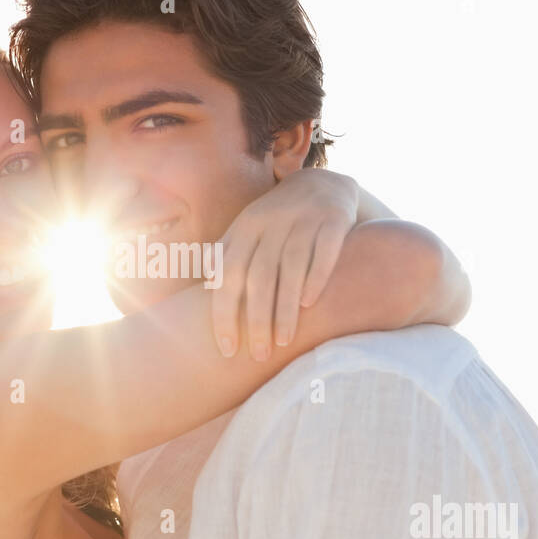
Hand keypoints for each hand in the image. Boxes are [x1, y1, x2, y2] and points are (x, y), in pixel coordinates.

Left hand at [211, 168, 358, 358]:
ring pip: (291, 267)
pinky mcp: (335, 220)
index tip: (227, 348)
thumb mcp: (247, 230)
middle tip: (258, 354)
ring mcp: (305, 218)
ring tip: (284, 341)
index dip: (225, 312)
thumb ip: (224, 255)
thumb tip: (202, 286)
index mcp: (246, 227)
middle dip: (256, 319)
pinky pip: (325, 251)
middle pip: (259, 275)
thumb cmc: (277, 222)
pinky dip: (316, 277)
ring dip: (286, 307)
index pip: (228, 274)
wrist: (323, 184)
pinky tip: (309, 304)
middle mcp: (273, 221)